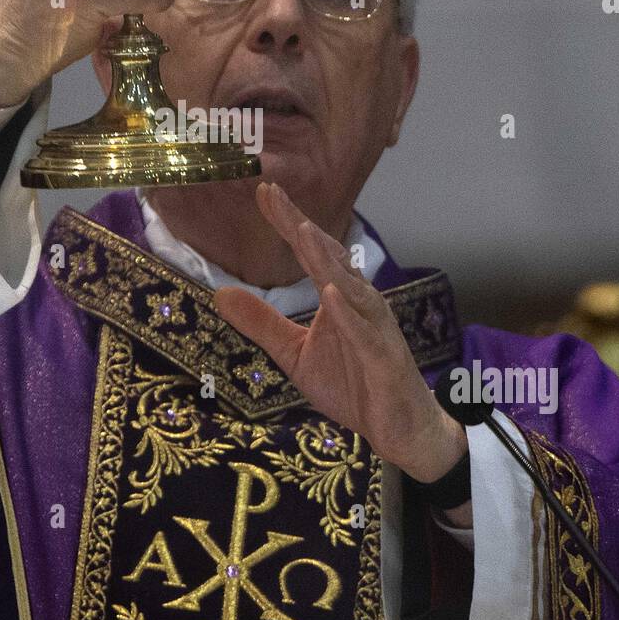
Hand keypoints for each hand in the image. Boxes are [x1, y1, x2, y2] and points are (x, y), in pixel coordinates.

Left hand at [214, 182, 471, 523]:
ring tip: (300, 230)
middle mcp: (359, 301)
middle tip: (274, 193)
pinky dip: (348, 310)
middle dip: (300, 224)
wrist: (397, 430)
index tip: (263, 190)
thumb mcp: (295, 354)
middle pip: (327, 256)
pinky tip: (331, 291)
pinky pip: (364, 330)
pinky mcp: (383, 355)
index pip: (310, 252)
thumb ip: (262, 323)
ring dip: (325, 257)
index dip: (287, 221)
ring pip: (348, 285)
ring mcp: (374, 326)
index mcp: (338, 296)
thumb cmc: (352, 385)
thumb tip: (220, 294)